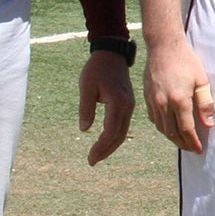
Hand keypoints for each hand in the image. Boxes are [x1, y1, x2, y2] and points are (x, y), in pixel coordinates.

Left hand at [76, 50, 135, 165]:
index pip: (110, 132)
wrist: (112, 54)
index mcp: (117, 102)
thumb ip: (86, 108)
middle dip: (106, 150)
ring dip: (110, 146)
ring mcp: (130, 106)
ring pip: (122, 132)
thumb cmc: (97, 68)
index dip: (101, 147)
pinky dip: (115, 137)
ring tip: (97, 155)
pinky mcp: (128, 104)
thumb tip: (85, 129)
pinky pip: (123, 125)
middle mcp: (127, 106)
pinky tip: (105, 141)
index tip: (90, 158)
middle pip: (119, 136)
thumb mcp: (86, 86)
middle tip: (92, 161)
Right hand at [143, 38, 214, 154]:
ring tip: (182, 141)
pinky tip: (169, 127)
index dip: (193, 142)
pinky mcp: (147, 98)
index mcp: (179, 100)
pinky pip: (154, 119)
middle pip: (173, 133)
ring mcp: (153, 102)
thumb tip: (209, 124)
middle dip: (183, 144)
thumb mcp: (201, 80)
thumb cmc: (186, 61)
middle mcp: (164, 104)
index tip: (199, 150)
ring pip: (162, 128)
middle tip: (191, 149)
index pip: (187, 130)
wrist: (163, 47)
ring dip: (172, 138)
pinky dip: (163, 127)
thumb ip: (205, 103)